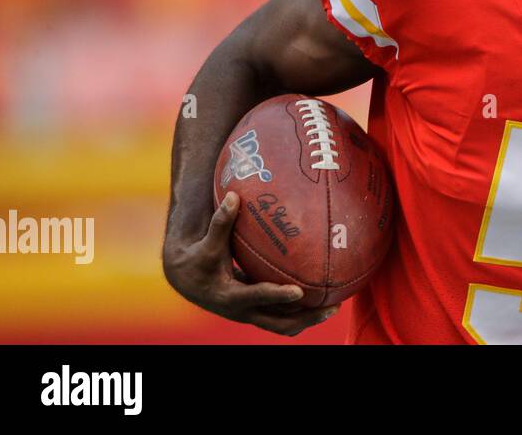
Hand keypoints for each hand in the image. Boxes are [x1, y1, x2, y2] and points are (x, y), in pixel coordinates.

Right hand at [163, 191, 340, 335]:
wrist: (186, 280)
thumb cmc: (198, 258)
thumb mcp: (208, 243)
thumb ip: (221, 222)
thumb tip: (234, 196)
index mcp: (230, 296)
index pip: (256, 297)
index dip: (277, 295)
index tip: (298, 291)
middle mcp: (243, 311)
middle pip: (279, 323)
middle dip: (305, 317)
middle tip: (331, 307)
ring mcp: (252, 314)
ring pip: (284, 325)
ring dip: (308, 318)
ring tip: (335, 306)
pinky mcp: (257, 311)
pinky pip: (283, 317)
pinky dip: (301, 313)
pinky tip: (323, 299)